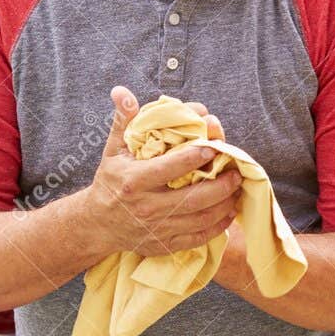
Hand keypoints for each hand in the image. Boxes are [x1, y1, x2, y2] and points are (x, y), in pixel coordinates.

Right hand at [77, 86, 241, 258]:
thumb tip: (122, 91)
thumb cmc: (110, 182)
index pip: (171, 168)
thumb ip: (125, 121)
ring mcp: (157, 229)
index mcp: (134, 181)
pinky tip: (228, 212)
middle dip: (220, 184)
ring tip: (237, 188)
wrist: (97, 224)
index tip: (213, 146)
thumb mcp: (114, 150)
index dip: (196, 157)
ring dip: (224, 204)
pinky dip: (218, 226)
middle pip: (193, 197)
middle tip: (236, 171)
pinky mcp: (165, 244)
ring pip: (201, 219)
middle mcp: (146, 207)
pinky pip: (199, 238)